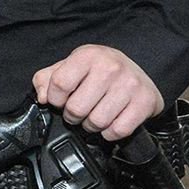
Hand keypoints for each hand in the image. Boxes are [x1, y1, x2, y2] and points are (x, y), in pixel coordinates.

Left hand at [33, 45, 162, 140]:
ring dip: (90, 125)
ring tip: (93, 116)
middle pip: (76, 108)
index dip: (55, 99)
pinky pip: (118, 130)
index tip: (60, 101)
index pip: (59, 84)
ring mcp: (130, 85)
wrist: (137, 73)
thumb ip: (47, 78)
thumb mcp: (70, 66)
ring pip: (96, 122)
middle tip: (78, 111)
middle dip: (72, 116)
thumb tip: (42, 97)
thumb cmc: (99, 71)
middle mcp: (111, 67)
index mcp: (88, 55)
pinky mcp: (145, 102)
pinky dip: (109, 133)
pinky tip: (110, 122)